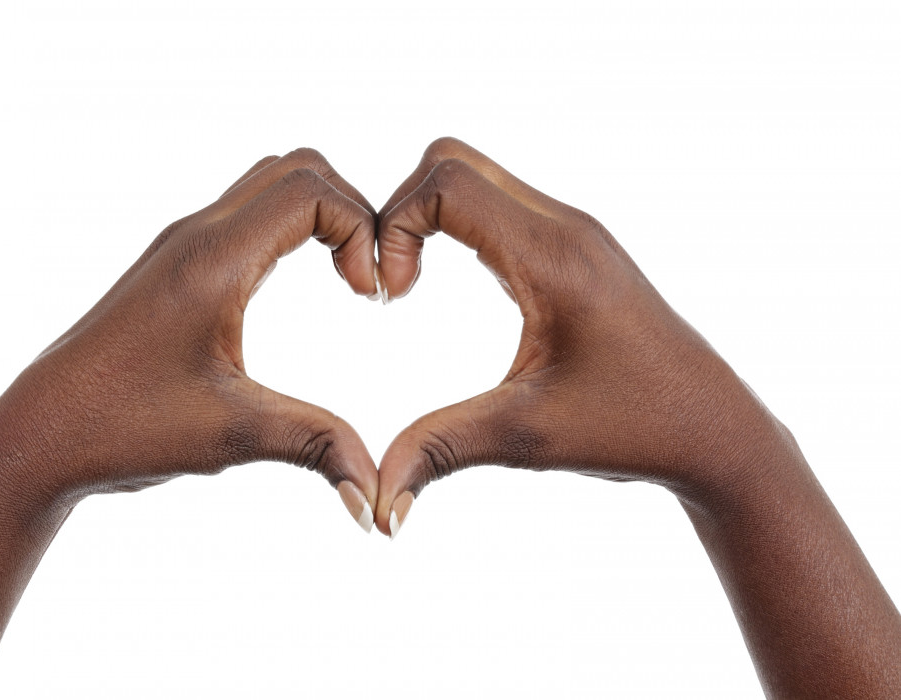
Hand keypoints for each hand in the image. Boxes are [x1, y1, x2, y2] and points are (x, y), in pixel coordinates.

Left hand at [0, 148, 380, 527]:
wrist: (40, 433)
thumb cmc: (122, 428)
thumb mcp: (232, 436)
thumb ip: (315, 447)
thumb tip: (377, 497)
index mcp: (212, 261)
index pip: (311, 192)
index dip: (362, 230)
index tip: (370, 297)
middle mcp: (196, 236)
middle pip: (298, 168)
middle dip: (352, 213)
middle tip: (365, 282)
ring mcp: (183, 245)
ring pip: (271, 182)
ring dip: (322, 215)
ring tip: (344, 280)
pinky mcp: (176, 264)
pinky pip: (248, 212)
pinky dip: (293, 227)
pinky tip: (302, 283)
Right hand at [373, 137, 794, 533]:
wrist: (716, 429)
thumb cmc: (635, 429)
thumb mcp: (527, 439)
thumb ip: (441, 452)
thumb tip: (376, 506)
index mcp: (553, 258)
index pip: (446, 184)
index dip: (394, 227)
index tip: (390, 298)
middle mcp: (565, 227)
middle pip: (452, 160)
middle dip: (400, 210)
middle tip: (394, 284)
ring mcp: (574, 231)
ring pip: (475, 175)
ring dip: (427, 216)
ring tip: (410, 285)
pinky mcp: (575, 246)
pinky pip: (498, 202)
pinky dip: (455, 224)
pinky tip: (449, 279)